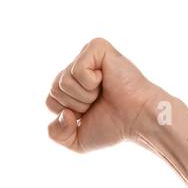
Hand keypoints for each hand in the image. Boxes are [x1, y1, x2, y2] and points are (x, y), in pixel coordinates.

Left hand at [45, 38, 164, 153]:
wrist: (137, 119)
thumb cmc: (112, 127)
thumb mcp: (76, 140)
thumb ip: (56, 134)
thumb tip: (63, 113)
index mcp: (71, 86)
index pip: (50, 101)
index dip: (68, 113)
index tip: (90, 113)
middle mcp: (77, 68)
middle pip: (54, 90)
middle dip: (76, 105)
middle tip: (98, 102)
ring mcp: (86, 55)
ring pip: (63, 81)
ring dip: (85, 96)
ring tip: (103, 92)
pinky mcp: (97, 47)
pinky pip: (77, 70)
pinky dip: (91, 83)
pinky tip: (106, 80)